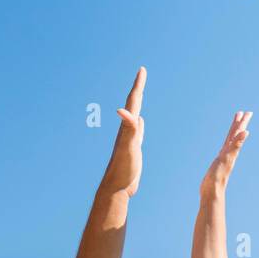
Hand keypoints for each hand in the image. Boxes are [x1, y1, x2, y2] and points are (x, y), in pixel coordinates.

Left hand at [102, 66, 145, 196]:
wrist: (117, 187)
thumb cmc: (123, 168)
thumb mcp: (128, 146)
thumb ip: (128, 128)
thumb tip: (122, 110)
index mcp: (127, 127)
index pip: (134, 101)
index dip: (138, 85)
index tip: (142, 69)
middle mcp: (127, 130)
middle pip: (134, 104)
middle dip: (138, 88)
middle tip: (141, 74)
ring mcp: (130, 139)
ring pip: (135, 116)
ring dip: (138, 103)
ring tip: (140, 93)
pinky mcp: (133, 149)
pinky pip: (138, 130)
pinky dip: (140, 122)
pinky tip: (141, 121)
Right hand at [200, 111, 251, 199]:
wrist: (212, 190)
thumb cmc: (219, 175)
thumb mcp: (227, 157)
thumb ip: (236, 144)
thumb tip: (246, 132)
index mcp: (232, 150)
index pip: (237, 133)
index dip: (241, 122)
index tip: (246, 112)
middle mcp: (229, 152)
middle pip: (236, 134)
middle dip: (240, 123)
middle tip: (245, 113)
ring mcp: (224, 156)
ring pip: (230, 141)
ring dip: (234, 132)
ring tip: (236, 123)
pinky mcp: (219, 161)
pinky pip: (224, 149)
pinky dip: (227, 144)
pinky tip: (227, 144)